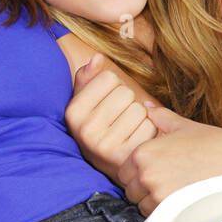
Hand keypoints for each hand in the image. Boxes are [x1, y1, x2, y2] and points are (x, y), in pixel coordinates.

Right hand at [64, 53, 157, 180]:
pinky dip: (148, 130)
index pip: (109, 78)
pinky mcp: (126, 157)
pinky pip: (149, 127)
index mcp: (73, 113)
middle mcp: (85, 131)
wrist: (111, 164)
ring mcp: (104, 146)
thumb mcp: (86, 102)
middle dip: (128, 101)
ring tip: (128, 129)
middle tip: (120, 117)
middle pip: (126, 93)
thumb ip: (88, 78)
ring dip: (139, 117)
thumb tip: (98, 57)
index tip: (108, 102)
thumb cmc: (100, 125)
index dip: (113, 86)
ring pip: (139, 109)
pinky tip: (136, 139)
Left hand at [118, 108, 221, 214]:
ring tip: (174, 192)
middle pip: (130, 192)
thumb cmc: (214, 145)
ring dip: (153, 202)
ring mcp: (158, 195)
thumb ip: (160, 117)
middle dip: (143, 190)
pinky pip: (157, 218)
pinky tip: (179, 202)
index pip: (123, 172)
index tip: (151, 174)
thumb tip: (147, 106)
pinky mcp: (172, 211)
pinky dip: (164, 213)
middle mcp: (146, 175)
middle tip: (164, 184)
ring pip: (143, 207)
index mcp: (143, 153)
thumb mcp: (184, 126)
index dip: (136, 174)